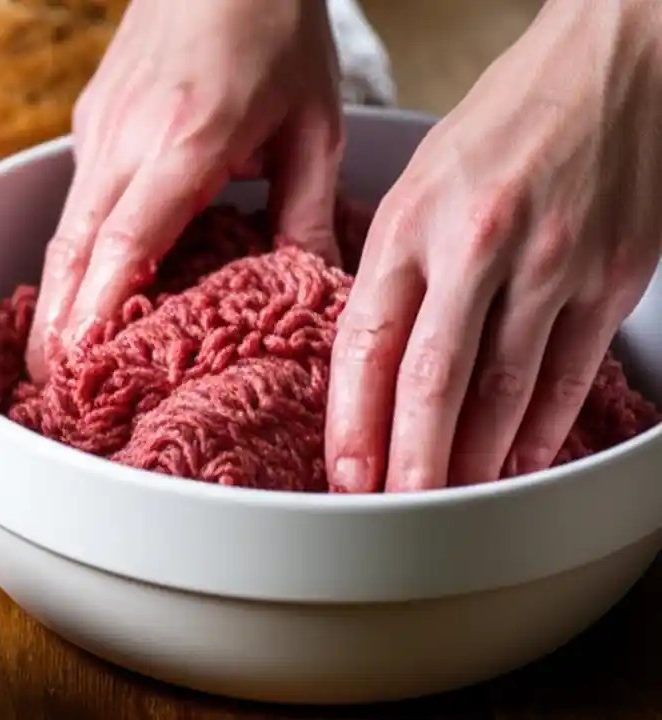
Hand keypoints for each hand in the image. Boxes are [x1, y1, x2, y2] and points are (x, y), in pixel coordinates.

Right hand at [24, 0, 343, 380]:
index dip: (96, 310)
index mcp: (189, 143)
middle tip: (48, 391)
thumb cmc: (276, 29)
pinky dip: (72, 255)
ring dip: (54, 297)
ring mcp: (99, 130)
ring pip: (64, 229)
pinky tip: (79, 292)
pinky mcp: (90, 122)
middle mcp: (127, 141)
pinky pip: (75, 201)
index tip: (78, 367)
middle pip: (74, 250)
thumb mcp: (314, 124)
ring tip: (52, 361)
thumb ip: (309, 212)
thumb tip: (318, 289)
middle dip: (55, 325)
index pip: (127, 242)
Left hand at [326, 0, 661, 492]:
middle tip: (391, 515)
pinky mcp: (611, 277)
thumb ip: (394, 263)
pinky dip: (543, 431)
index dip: (352, 421)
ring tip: (450, 507)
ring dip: (474, 461)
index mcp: (411, 222)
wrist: (614, 62)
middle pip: (431, 382)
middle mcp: (476, 247)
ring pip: (504, 390)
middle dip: (407, 461)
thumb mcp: (420, 180)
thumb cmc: (505, 120)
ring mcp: (550, 265)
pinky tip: (520, 465)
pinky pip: (570, 375)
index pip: (367, 342)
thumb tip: (371, 350)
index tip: (343, 472)